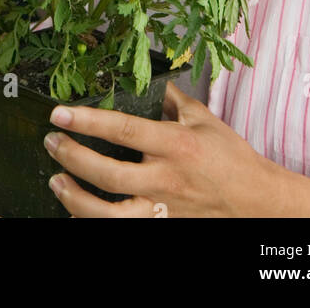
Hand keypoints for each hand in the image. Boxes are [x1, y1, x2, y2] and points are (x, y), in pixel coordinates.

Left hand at [44, 81, 274, 217]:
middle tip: (52, 142)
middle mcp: (166, 178)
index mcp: (175, 144)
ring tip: (57, 181)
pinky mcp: (163, 227)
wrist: (257, 202)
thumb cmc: (231, 158)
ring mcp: (163, 209)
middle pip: (108, 174)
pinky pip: (123, 230)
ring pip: (110, 214)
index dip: (88, 121)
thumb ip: (172, 99)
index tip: (60, 114)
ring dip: (76, 199)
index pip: (123, 130)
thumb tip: (150, 79)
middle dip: (71, 157)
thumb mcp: (204, 118)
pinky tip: (78, 209)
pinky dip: (94, 222)